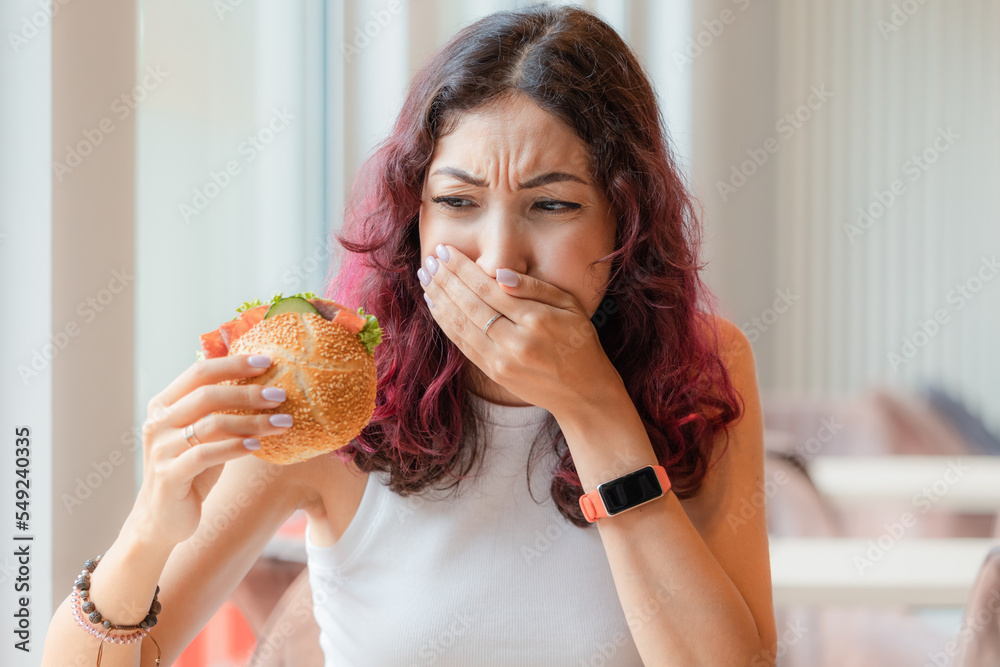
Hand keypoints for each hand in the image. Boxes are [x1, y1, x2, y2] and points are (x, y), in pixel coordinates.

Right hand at [131, 355, 293, 546]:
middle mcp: (158, 422)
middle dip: (248, 392)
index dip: (233, 364)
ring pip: (211, 425)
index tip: (267, 362)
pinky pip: (206, 455)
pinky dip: (235, 447)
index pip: (199, 372)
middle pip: (207, 395)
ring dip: (252, 422)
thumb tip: (262, 381)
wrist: (162, 517)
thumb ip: (219, 409)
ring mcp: (161, 449)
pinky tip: (258, 445)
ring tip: (283, 422)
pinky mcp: (169, 475)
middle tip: (280, 395)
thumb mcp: (202, 434)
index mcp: (165, 404)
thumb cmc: (191, 469)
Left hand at [417, 244, 621, 416]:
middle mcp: (516, 342)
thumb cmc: (580, 342)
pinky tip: (435, 305)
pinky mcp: (493, 373)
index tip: (445, 251)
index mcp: (537, 320)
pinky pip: (462, 344)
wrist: (582, 393)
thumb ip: (535, 287)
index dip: (463, 269)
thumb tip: (499, 273)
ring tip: (425, 277)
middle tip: (428, 259)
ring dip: (439, 299)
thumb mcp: (570, 306)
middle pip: (470, 304)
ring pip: (461, 324)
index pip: (489, 288)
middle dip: (445, 280)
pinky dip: (445, 322)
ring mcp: (501, 361)